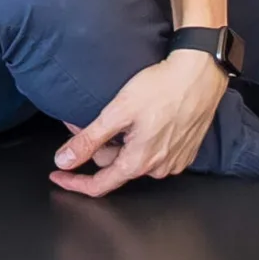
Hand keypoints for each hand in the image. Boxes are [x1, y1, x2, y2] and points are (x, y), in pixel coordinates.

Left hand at [50, 50, 230, 198]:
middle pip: (115, 166)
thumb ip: (89, 140)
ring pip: (134, 158)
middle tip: (84, 121)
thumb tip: (64, 161)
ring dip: (119, 142)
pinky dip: (140, 140)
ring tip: (116, 115)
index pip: (98, 185)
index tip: (58, 174)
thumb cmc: (161, 88)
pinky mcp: (185, 150)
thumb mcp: (117, 112)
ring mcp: (174, 161)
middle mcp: (158, 168)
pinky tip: (140, 119)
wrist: (200, 74)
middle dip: (97, 147)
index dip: (74, 182)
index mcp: (138, 162)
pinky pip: (153, 152)